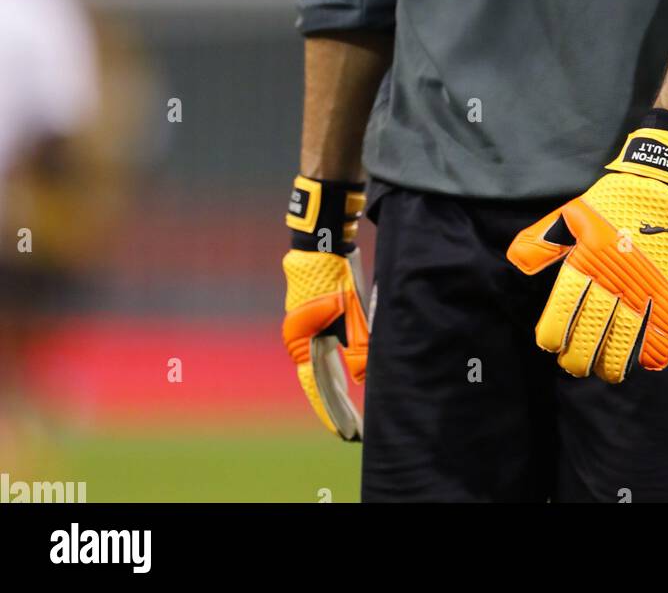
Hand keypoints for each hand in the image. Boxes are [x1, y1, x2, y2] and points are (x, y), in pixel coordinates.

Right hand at [281, 176, 368, 439]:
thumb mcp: (352, 309)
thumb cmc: (336, 274)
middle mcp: (298, 339)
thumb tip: (362, 377)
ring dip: (333, 390)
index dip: (333, 412)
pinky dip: (329, 371)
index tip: (347, 434)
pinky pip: (318, 354)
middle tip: (351, 432)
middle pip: (318, 381)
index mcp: (305, 340)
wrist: (319, 242)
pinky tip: (341, 382)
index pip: (319, 387)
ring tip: (348, 415)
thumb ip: (358, 343)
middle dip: (335, 407)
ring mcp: (301, 330)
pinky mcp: (308, 321)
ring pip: (318, 368)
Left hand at [507, 111, 667, 381]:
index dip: (553, 332)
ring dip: (614, 361)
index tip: (548, 345)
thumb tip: (516, 262)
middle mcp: (614, 278)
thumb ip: (542, 242)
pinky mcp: (667, 288)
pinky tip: (646, 364)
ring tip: (604, 373)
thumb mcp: (569, 215)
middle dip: (579, 356)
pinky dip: (655, 348)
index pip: (565, 307)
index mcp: (587, 260)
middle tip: (571, 366)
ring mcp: (643, 286)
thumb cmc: (608, 202)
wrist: (657, 186)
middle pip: (593, 330)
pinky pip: (662, 326)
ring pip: (626, 335)